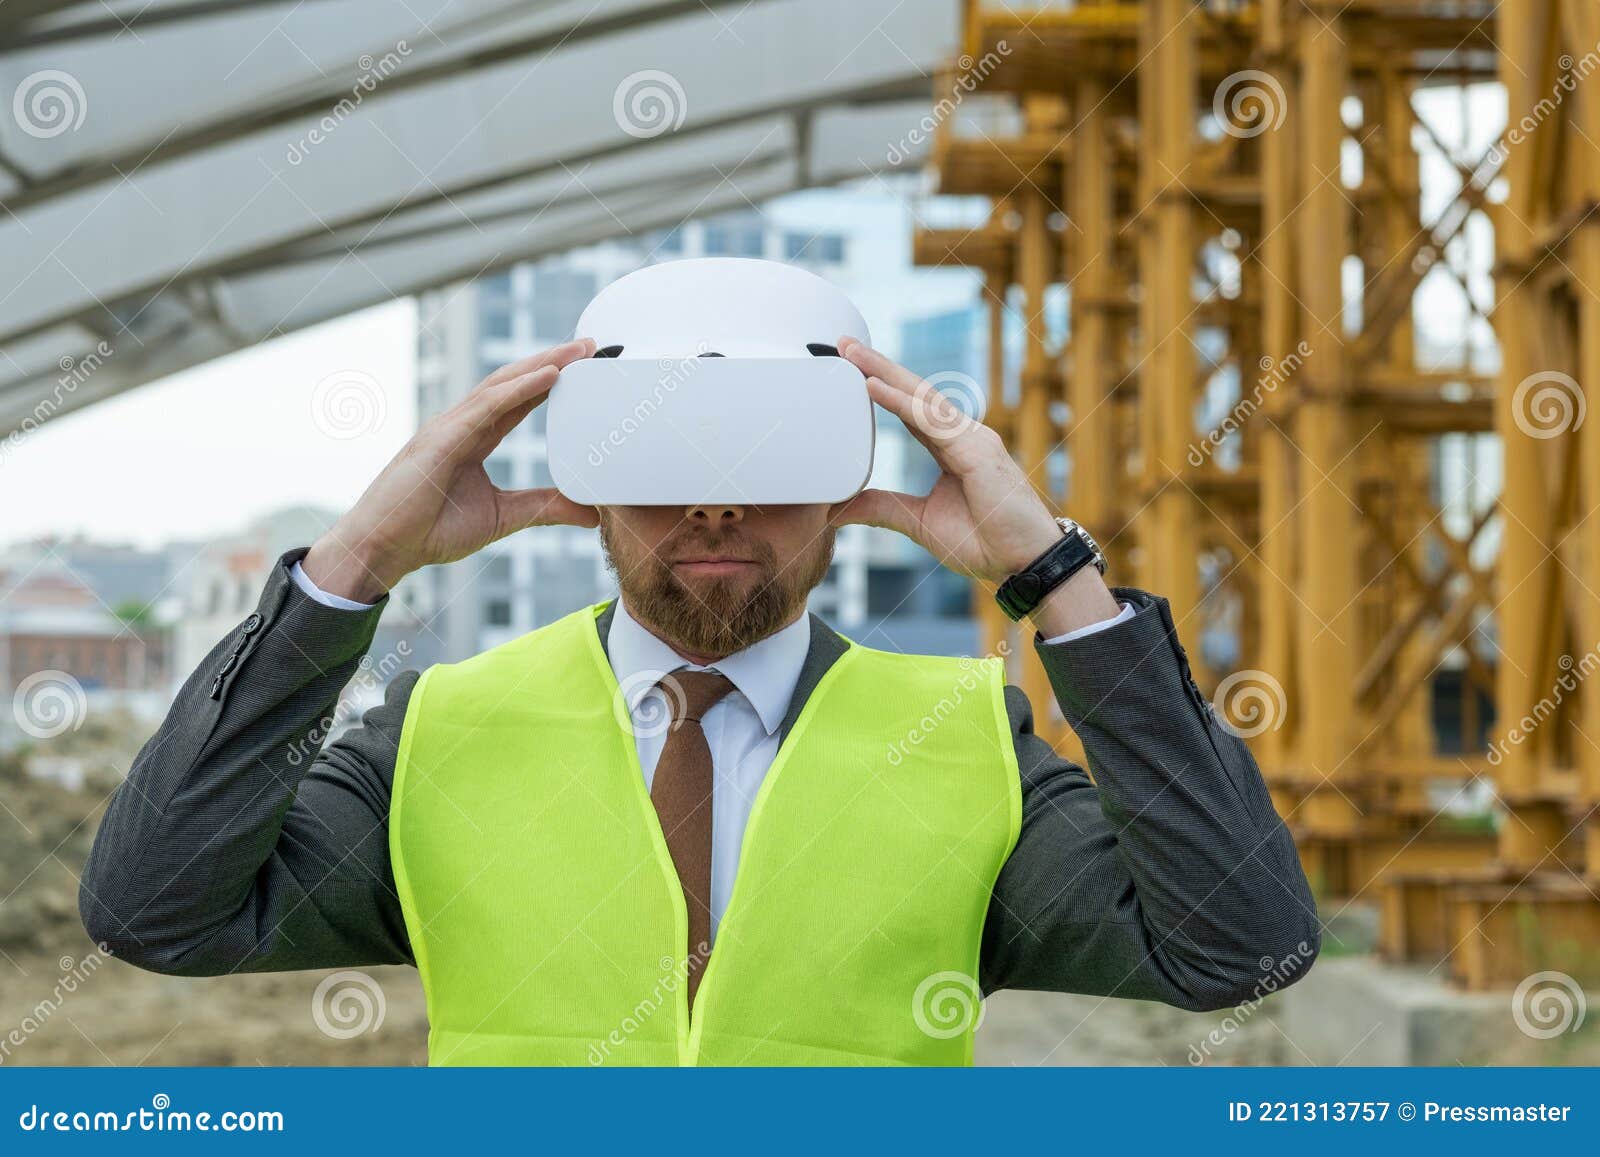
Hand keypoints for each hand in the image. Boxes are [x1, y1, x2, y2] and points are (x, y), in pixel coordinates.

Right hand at [302, 339, 598, 601]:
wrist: (383, 547)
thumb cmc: (430, 531)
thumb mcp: (503, 517)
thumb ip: (544, 508)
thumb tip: (592, 514)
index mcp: (475, 438)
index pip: (519, 401)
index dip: (551, 381)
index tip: (586, 366)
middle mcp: (462, 424)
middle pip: (514, 382)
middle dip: (552, 361)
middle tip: (590, 345)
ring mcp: (450, 426)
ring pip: (502, 384)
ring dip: (542, 364)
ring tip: (576, 351)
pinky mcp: (441, 438)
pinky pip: (487, 407)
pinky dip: (519, 389)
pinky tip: (549, 376)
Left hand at [829, 337, 1120, 633]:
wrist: (1027, 565)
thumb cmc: (986, 542)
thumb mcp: (919, 522)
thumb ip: (881, 509)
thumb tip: (837, 507)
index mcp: (951, 447)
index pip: (909, 409)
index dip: (880, 387)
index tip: (848, 367)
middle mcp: (963, 435)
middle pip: (914, 392)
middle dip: (877, 366)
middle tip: (842, 344)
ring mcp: (973, 439)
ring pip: (922, 397)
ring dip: (884, 373)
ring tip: (852, 354)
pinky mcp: (978, 451)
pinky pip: (932, 420)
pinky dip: (901, 402)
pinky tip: (873, 387)